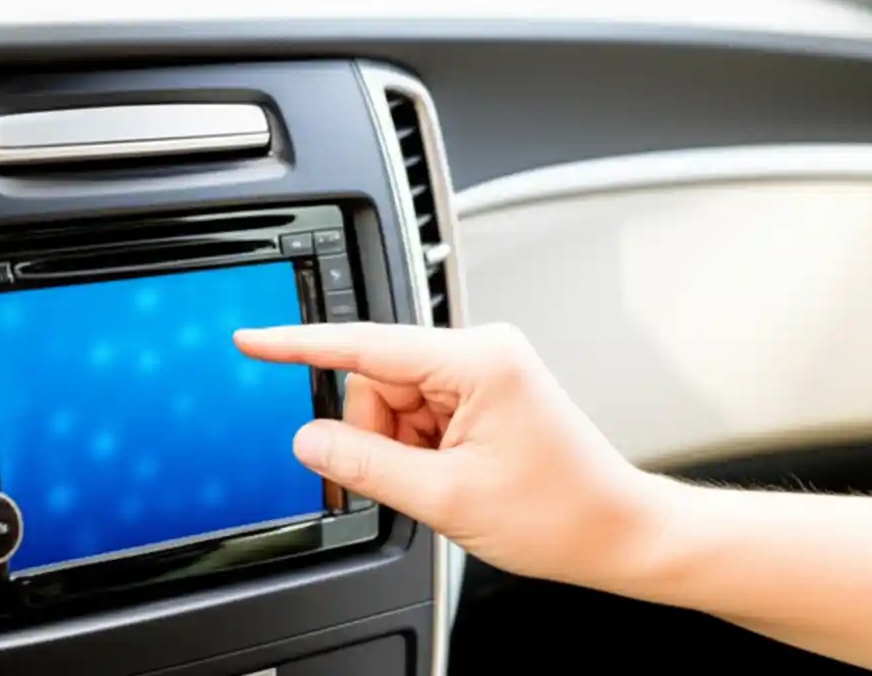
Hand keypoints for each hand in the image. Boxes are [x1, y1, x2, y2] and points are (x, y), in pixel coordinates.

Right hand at [234, 322, 663, 586]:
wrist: (617, 531)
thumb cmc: (560, 512)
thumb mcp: (447, 496)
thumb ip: (366, 465)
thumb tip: (308, 439)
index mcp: (477, 361)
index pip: (365, 345)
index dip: (301, 344)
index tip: (254, 340)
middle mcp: (481, 352)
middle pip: (377, 380)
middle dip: (377, 434)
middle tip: (412, 481)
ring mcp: (484, 370)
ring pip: (394, 401)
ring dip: (400, 446)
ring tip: (444, 481)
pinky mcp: (483, 390)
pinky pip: (418, 412)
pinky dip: (418, 447)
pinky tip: (450, 472)